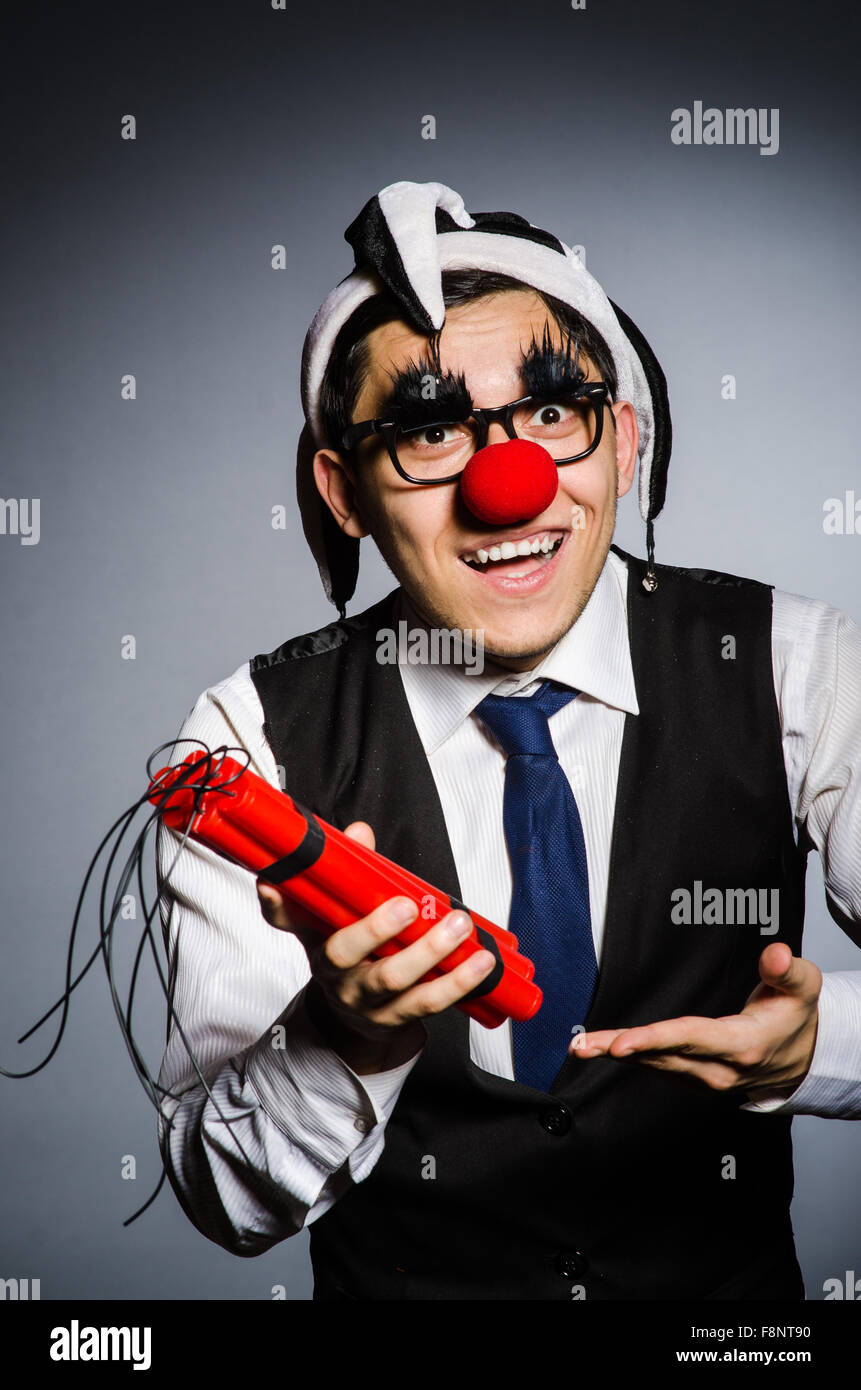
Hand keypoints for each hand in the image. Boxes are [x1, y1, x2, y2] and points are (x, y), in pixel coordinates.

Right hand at [256, 820, 494, 1073]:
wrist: (356, 1019)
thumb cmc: (355, 955)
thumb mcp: (343, 917)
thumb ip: (352, 874)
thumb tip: (359, 832)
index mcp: (317, 940)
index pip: (288, 920)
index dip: (275, 902)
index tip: (272, 883)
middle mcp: (335, 973)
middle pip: (345, 953)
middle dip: (375, 928)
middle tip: (407, 905)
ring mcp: (365, 1000)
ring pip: (394, 981)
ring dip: (430, 953)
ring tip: (460, 926)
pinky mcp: (397, 1018)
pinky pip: (428, 1002)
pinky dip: (458, 982)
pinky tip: (482, 962)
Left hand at [569, 942, 821, 1100]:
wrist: (801, 1058)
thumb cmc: (794, 1016)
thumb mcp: (803, 987)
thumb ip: (787, 970)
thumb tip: (774, 953)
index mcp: (743, 1046)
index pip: (691, 1040)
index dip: (654, 1040)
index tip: (620, 1044)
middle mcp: (720, 1070)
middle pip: (662, 1055)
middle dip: (618, 1050)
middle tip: (581, 1045)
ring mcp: (705, 1078)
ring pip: (654, 1064)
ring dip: (614, 1054)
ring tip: (579, 1046)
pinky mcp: (693, 1076)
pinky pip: (656, 1065)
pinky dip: (628, 1056)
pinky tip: (600, 1048)